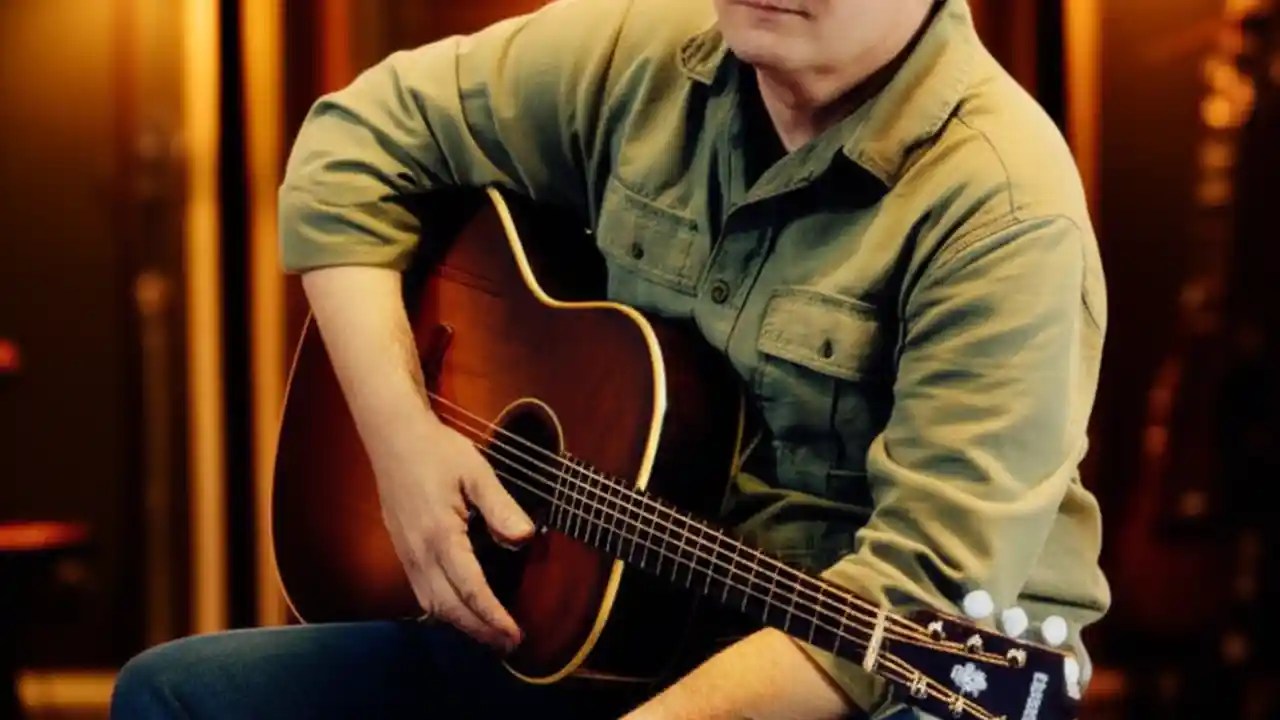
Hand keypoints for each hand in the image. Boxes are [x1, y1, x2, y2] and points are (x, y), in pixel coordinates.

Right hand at [374, 414, 534, 650]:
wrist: (392, 436)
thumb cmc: (436, 449)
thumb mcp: (476, 471)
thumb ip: (500, 507)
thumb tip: (524, 538)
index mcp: (440, 535)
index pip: (471, 589)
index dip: (494, 616)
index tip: (516, 633)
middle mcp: (419, 552)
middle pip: (450, 608)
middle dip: (480, 631)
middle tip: (509, 644)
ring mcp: (406, 554)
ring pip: (432, 606)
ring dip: (461, 625)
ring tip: (490, 634)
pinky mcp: (402, 550)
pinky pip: (421, 593)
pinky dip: (443, 611)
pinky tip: (461, 612)